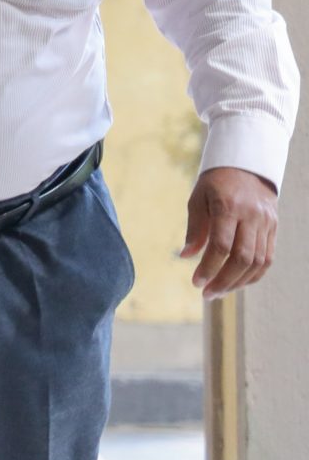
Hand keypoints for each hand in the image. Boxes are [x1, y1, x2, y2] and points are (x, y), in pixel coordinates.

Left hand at [181, 166, 278, 298]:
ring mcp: (266, 223)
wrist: (247, 165)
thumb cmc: (215, 183)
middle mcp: (252, 216)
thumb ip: (194, 229)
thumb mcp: (198, 199)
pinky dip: (254, 274)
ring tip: (220, 291)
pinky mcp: (274, 228)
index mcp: (228, 206)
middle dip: (224, 280)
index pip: (221, 245)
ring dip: (239, 281)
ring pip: (258, 261)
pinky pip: (268, 258)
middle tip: (207, 294)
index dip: (209, 267)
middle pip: (242, 258)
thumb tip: (186, 257)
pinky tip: (238, 282)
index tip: (196, 282)